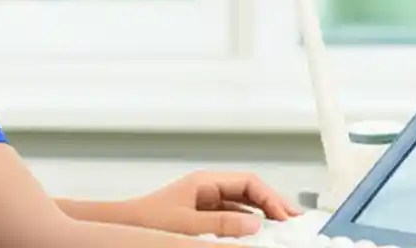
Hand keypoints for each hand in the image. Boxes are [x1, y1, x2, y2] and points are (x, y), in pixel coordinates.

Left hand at [120, 171, 303, 237]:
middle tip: (293, 221)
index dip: (271, 198)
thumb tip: (254, 223)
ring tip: (281, 227)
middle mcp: (207, 188)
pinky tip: (256, 233)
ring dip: (262, 214)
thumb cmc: (147, 221)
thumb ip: (222, 223)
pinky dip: (246, 223)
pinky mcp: (202, 216)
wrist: (123, 226)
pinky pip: (232, 216)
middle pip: (249, 191)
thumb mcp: (188, 224)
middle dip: (272, 204)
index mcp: (205, 181)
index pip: (249, 182)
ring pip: (243, 204)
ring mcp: (205, 201)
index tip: (285, 216)